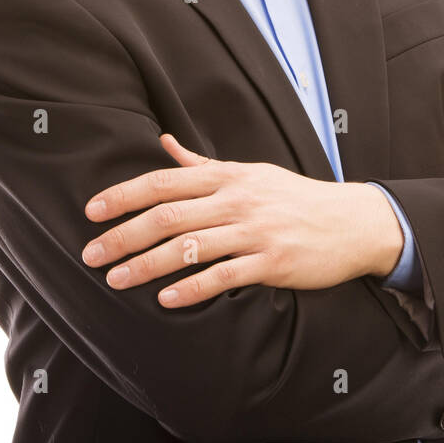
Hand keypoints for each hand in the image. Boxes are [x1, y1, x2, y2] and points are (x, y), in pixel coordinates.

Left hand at [80, 134, 403, 306]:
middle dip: (124, 235)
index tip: (92, 210)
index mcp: (229, 176)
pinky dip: (192, 288)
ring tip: (116, 279)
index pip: (165, 180)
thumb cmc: (295, 198)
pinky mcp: (273, 262)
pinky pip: (224, 275)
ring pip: (190, 247)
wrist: (352, 222)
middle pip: (169, 215)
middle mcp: (238, 199)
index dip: (125, 194)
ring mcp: (255, 231)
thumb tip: (163, 142)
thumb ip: (204, 164)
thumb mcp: (251, 172)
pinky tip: (167, 299)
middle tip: (90, 254)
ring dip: (147, 265)